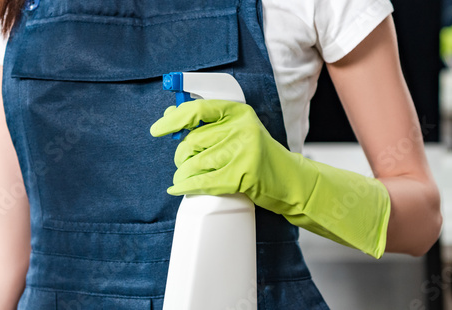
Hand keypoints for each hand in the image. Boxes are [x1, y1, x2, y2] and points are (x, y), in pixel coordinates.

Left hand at [151, 99, 391, 257]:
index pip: (198, 111)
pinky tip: (181, 188)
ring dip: (183, 175)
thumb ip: (211, 125)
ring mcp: (243, 152)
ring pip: (194, 163)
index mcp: (239, 113)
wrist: (293, 182)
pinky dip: (187, 187)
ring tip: (183, 179)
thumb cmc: (262, 157)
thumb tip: (172, 120)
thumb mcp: (240, 132)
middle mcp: (241, 128)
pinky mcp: (242, 175)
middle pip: (192, 141)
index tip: (158, 129)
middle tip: (183, 164)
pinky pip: (203, 181)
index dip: (173, 120)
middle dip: (181, 157)